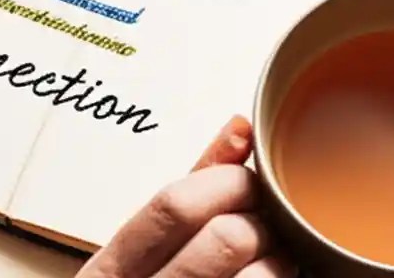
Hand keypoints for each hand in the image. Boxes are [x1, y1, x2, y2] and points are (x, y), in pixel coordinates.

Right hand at [76, 116, 296, 277]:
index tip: (247, 181)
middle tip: (267, 225)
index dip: (224, 182)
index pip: (173, 206)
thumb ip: (190, 190)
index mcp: (111, 272)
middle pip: (225, 238)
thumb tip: (239, 129)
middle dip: (261, 223)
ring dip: (282, 263)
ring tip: (274, 262)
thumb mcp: (144, 251)